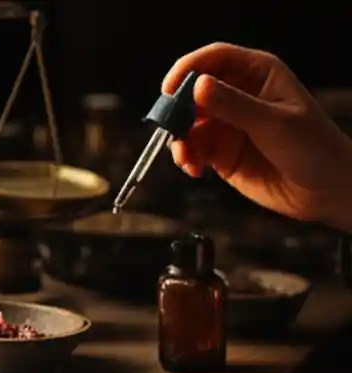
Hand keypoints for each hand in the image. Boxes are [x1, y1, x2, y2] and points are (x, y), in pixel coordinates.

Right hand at [164, 42, 351, 231]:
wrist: (325, 190)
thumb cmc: (313, 147)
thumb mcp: (273, 123)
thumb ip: (234, 105)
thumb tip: (197, 86)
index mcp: (257, 74)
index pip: (215, 59)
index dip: (189, 69)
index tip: (170, 90)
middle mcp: (238, 95)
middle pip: (193, 92)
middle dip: (177, 111)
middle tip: (171, 130)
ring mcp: (228, 124)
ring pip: (187, 124)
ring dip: (180, 140)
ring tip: (188, 159)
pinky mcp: (220, 152)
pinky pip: (192, 150)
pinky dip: (187, 158)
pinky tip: (196, 169)